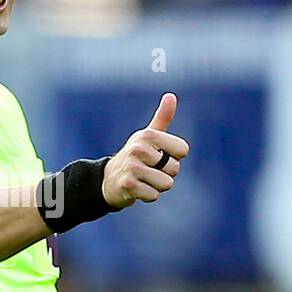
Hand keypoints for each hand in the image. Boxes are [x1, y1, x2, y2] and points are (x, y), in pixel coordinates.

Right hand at [102, 92, 189, 208]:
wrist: (109, 178)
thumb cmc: (136, 155)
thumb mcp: (148, 136)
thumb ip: (162, 117)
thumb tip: (171, 95)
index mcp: (148, 135)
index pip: (182, 150)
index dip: (174, 157)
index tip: (159, 155)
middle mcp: (139, 149)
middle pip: (175, 169)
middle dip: (165, 173)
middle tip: (149, 170)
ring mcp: (132, 167)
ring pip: (166, 183)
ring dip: (158, 186)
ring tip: (144, 179)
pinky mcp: (128, 185)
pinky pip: (154, 195)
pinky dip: (148, 195)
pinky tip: (137, 189)